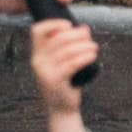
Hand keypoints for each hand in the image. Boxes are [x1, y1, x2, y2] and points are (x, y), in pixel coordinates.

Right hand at [28, 8, 97, 131]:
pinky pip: (72, 64)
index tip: (69, 25)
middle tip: (89, 37)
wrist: (61, 108)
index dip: (53, 24)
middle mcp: (37, 61)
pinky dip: (84, 57)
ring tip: (94, 47)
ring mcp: (45, 72)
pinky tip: (93, 56)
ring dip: (84, 46)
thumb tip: (84, 28)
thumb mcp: (63, 61)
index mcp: (37, 53)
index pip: (37, 31)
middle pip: (57, 38)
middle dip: (76, 35)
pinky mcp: (55, 81)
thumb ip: (70, 45)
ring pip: (67, 51)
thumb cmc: (65, 82)